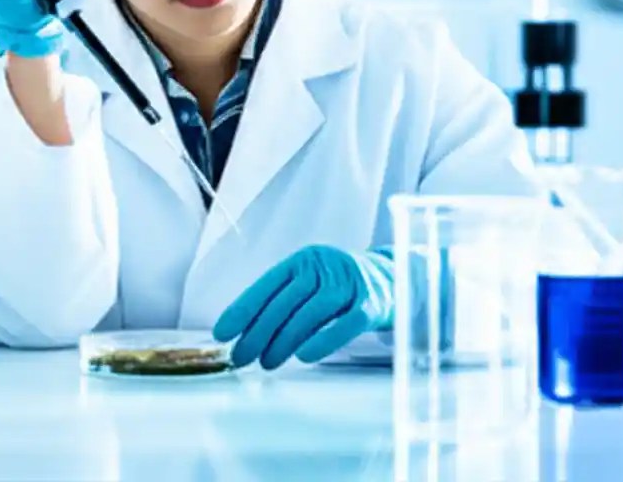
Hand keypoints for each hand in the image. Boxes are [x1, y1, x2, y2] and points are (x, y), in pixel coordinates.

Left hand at [212, 245, 390, 369]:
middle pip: (285, 300)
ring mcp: (350, 282)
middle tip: (241, 357)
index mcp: (305, 260)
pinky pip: (345, 323)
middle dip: (258, 331)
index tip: (223, 333)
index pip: (267, 284)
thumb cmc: (345, 289)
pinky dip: (324, 339)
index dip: (243, 308)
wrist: (399, 279)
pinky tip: (304, 356)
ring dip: (285, 340)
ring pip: (310, 312)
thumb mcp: (314, 287)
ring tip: (267, 362)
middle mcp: (325, 265)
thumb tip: (247, 334)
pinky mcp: (372, 302)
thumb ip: (286, 304)